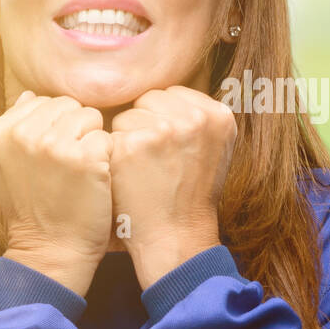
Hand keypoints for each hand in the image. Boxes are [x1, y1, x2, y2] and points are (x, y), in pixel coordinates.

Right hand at [0, 90, 112, 296]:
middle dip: (75, 128)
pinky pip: (106, 138)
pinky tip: (95, 179)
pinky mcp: (85, 158)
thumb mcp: (4, 168)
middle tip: (70, 163)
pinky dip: (106, 157)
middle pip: (68, 105)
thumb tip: (29, 95)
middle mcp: (24, 134)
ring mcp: (54, 145)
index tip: (52, 154)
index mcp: (0, 131)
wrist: (50, 250)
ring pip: (90, 116)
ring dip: (92, 140)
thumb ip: (14, 129)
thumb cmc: (30, 210)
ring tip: (81, 170)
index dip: (55, 125)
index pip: (42, 101)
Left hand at [109, 86, 236, 288]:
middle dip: (147, 124)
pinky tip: (129, 175)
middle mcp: (195, 118)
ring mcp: (164, 129)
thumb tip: (175, 92)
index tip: (172, 150)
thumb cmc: (190, 194)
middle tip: (158, 160)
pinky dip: (114, 155)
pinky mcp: (133, 144)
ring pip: (129, 115)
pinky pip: (110, 134)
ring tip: (145, 168)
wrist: (176, 236)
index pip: (173, 94)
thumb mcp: (214, 149)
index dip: (166, 120)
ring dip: (129, 138)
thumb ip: (200, 117)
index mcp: (219, 116)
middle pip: (150, 99)